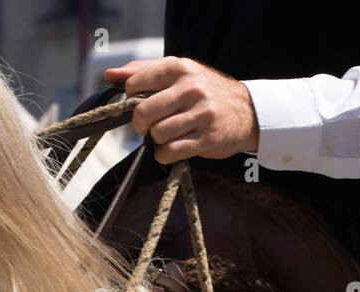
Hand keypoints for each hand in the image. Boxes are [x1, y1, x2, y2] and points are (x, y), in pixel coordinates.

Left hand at [104, 57, 259, 163]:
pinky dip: (165, 155)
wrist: (249, 112)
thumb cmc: (206, 92)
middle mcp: (191, 88)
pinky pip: (169, 152)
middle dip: (141, 124)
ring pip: (156, 134)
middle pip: (143, 113)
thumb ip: (143, 71)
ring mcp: (201, 114)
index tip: (141, 105)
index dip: (130, 100)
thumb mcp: (180, 72)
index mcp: (180, 68)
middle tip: (151, 126)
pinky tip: (175, 148)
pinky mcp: (207, 139)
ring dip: (157, 140)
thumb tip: (110, 75)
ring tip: (170, 135)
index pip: (135, 85)